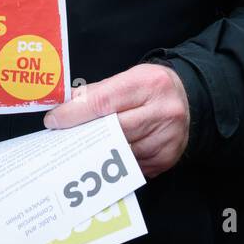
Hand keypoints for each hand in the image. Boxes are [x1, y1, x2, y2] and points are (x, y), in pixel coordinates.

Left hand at [43, 63, 189, 178]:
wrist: (190, 99)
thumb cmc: (153, 87)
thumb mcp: (130, 77)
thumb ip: (98, 91)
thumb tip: (66, 106)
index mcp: (148, 84)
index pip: (103, 101)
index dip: (74, 113)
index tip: (54, 120)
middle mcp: (161, 111)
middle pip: (110, 130)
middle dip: (82, 135)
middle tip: (61, 138)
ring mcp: (166, 138)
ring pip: (119, 152)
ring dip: (96, 152)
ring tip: (79, 148)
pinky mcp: (166, 159)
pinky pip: (131, 166)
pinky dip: (116, 163)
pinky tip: (106, 157)